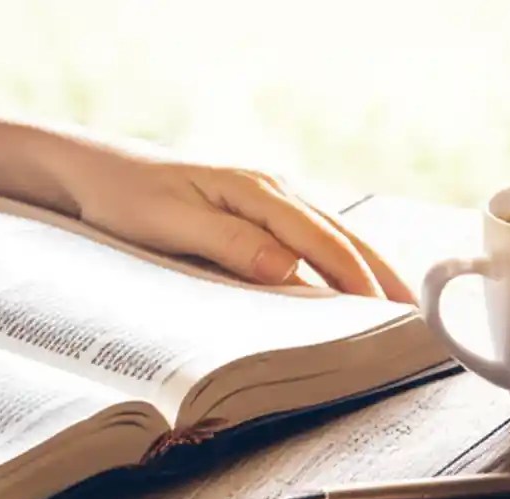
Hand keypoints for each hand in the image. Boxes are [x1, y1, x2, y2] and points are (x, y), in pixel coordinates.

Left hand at [63, 152, 414, 302]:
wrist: (96, 173)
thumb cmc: (126, 199)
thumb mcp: (171, 225)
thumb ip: (229, 243)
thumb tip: (289, 267)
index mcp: (255, 191)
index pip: (319, 238)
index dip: (354, 276)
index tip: (383, 310)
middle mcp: (269, 190)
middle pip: (338, 234)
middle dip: (378, 273)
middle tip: (413, 315)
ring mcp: (265, 199)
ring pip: (329, 235)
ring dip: (364, 267)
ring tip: (395, 304)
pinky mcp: (254, 212)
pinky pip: (307, 238)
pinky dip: (334, 261)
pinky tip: (344, 285)